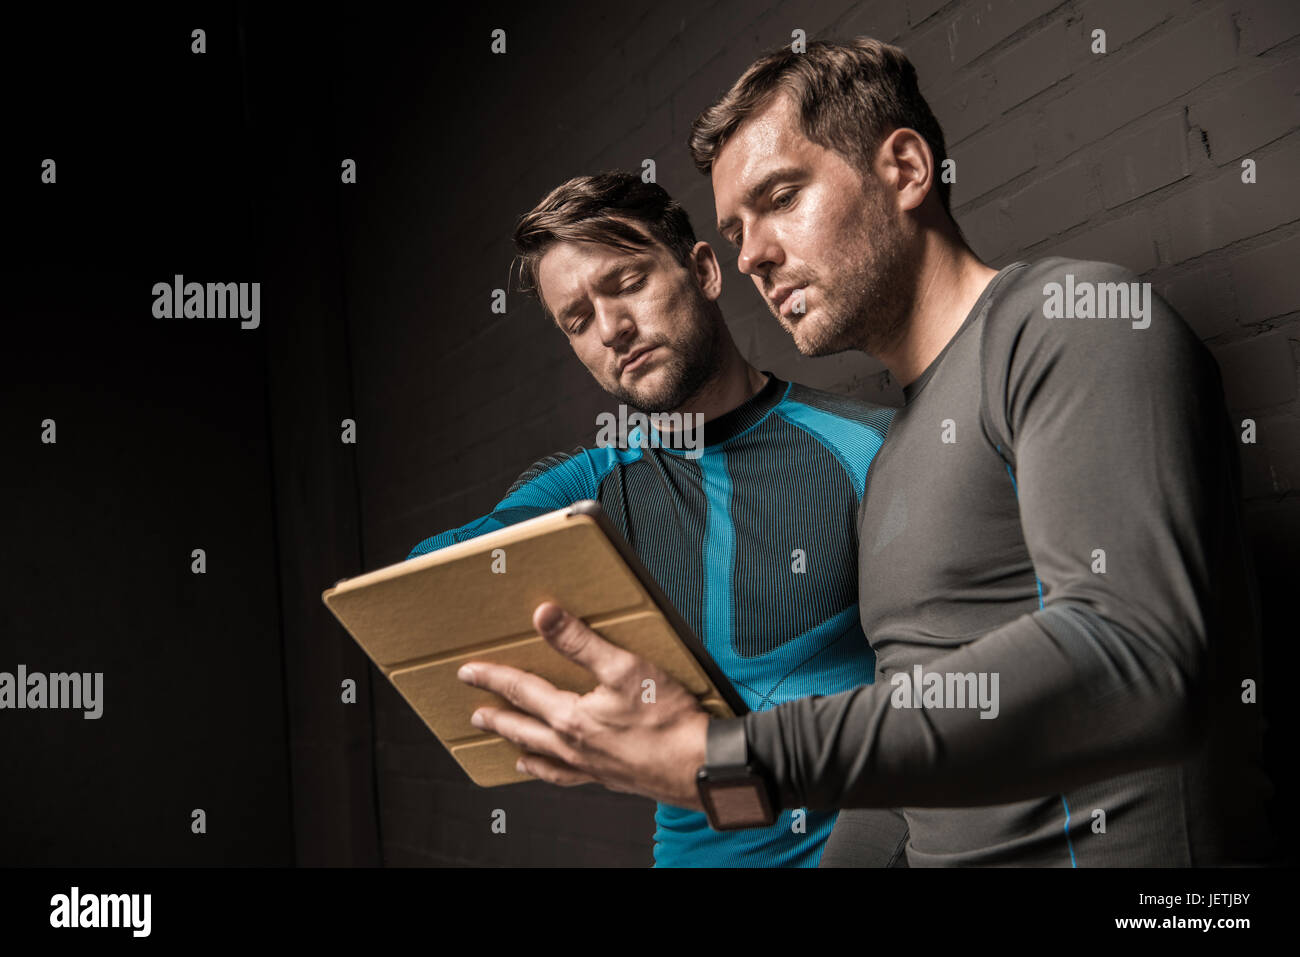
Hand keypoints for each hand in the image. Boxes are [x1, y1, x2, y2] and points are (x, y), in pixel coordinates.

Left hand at [457, 602, 710, 809]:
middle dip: (497, 718)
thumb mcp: (623, 667)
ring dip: (520, 746)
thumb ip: (581, 641)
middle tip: (475, 716)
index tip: (468, 672)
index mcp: (571, 717)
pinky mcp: (609, 777)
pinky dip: (550, 773)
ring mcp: (589, 765)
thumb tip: (544, 615)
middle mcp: (573, 745)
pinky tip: (551, 769)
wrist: (697, 764)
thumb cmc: (667, 719)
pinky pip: (567, 777)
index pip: (521, 691)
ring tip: (507, 747)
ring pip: (542, 757)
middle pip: (523, 728)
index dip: (492, 678)